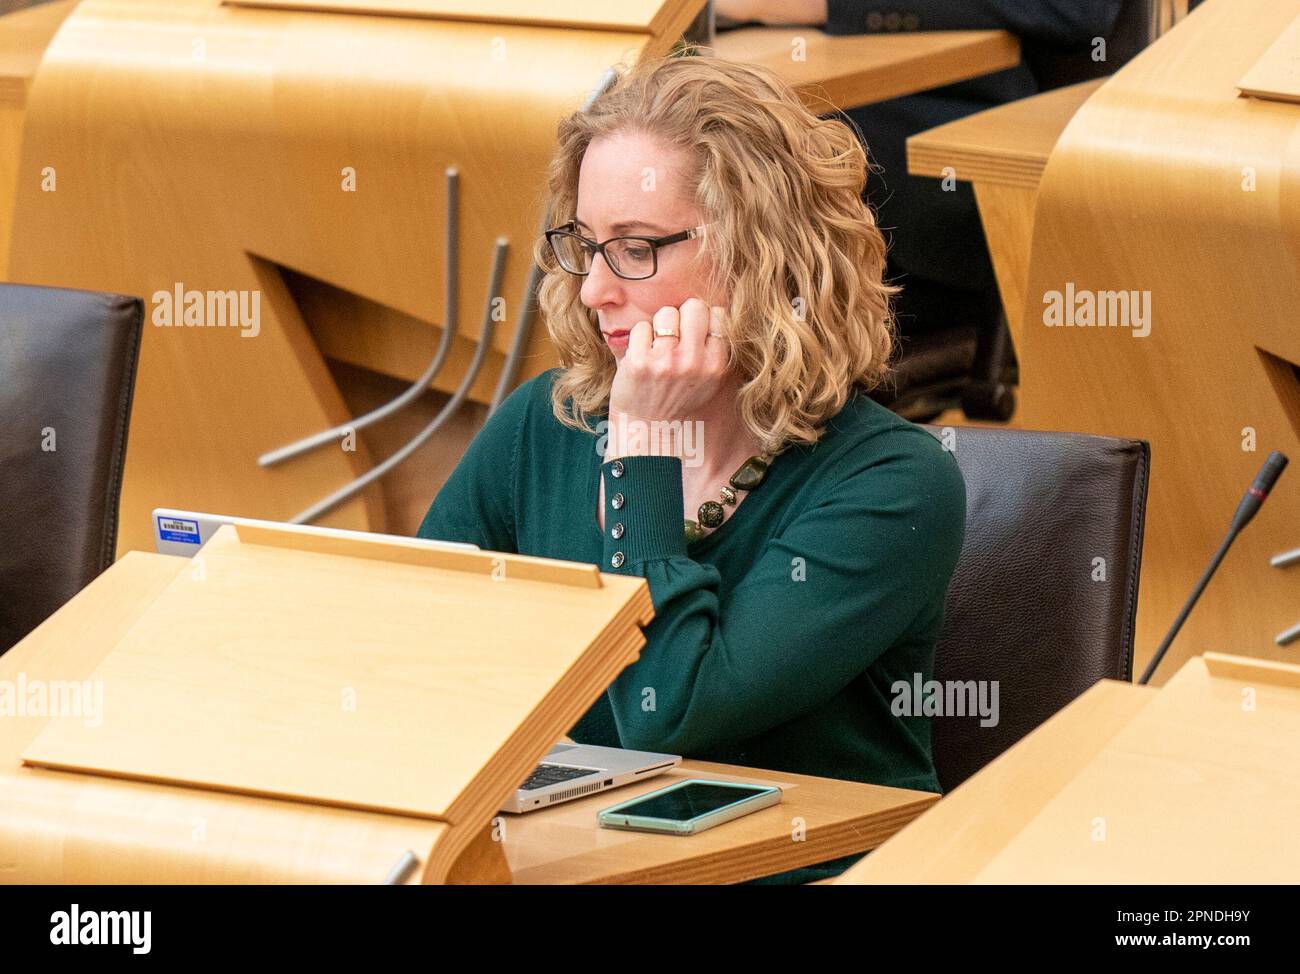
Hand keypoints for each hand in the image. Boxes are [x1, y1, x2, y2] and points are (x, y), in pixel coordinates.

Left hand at [606, 298, 728, 458]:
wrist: (647, 429)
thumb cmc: (676, 399)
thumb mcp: (708, 380)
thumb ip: (715, 349)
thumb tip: (713, 310)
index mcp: (715, 366)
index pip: (719, 315)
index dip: (704, 320)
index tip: (693, 335)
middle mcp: (693, 363)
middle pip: (694, 306)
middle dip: (683, 315)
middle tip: (674, 336)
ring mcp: (666, 362)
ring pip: (666, 313)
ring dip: (659, 326)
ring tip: (656, 348)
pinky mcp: (639, 362)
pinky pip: (641, 326)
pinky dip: (639, 338)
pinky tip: (641, 356)